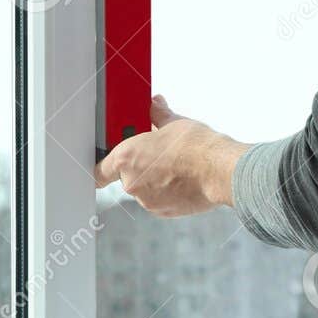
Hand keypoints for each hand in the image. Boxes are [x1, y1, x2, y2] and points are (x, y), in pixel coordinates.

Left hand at [94, 96, 248, 216]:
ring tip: (174, 165)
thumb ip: (158, 115)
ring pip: (144, 189)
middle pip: (126, 177)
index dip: (102, 167)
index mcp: (126, 158)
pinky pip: (159, 199)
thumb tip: (156, 105)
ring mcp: (147, 201)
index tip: (106, 163)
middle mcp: (132, 183)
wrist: (219, 170)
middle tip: (156, 154)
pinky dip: (167, 191)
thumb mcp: (174, 122)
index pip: (98, 171)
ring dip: (154, 180)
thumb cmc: (195, 146)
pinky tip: (182, 178)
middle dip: (139, 166)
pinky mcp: (165, 212)